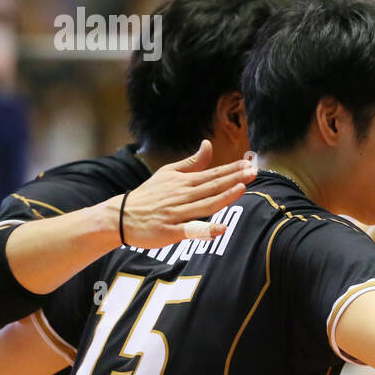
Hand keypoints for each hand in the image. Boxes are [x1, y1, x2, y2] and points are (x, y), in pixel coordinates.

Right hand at [113, 141, 253, 247]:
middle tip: (253, 171)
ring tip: (242, 188)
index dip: (232, 169)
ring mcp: (177, 213)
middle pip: (212, 186)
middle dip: (234, 178)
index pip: (212, 174)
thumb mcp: (168, 173)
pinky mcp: (171, 231)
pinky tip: (221, 229)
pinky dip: (206, 230)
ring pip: (205, 204)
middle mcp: (183, 196)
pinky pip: (190, 230)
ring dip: (224, 197)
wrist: (121, 216)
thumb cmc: (148, 195)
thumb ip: (192, 162)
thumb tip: (208, 144)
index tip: (249, 163)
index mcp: (184, 182)